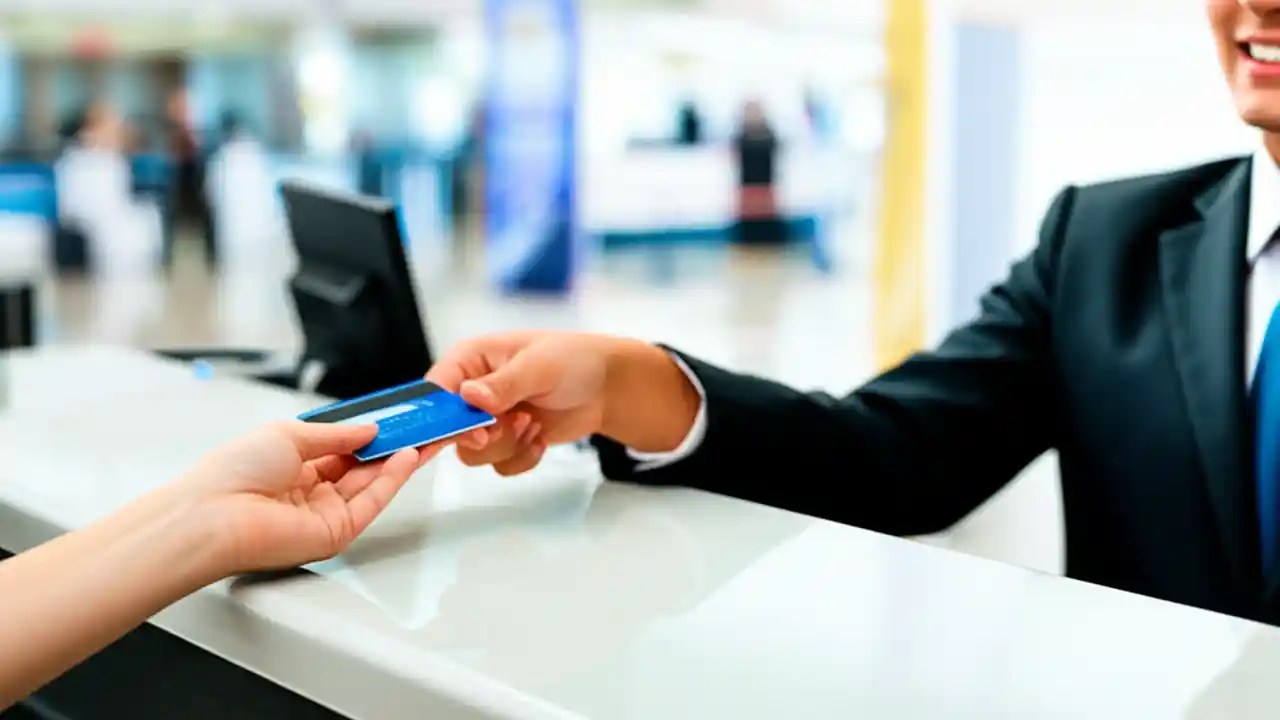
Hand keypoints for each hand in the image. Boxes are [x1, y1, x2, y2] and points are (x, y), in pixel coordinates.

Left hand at [181, 422, 440, 574]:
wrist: (212, 515)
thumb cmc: (233, 473)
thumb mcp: (289, 434)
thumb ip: (335, 434)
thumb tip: (369, 428)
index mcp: (294, 468)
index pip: (343, 449)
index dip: (371, 433)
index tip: (396, 417)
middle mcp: (312, 493)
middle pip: (363, 467)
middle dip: (394, 446)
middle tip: (423, 426)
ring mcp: (325, 515)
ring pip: (372, 484)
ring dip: (402, 460)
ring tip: (428, 435)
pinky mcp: (336, 533)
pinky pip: (371, 503)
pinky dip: (393, 480)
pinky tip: (408, 456)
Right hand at [427, 332, 699, 475]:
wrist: (607, 388)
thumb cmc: (573, 360)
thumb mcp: (539, 366)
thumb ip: (503, 384)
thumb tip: (469, 396)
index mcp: (470, 360)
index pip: (436, 391)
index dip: (443, 416)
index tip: (472, 430)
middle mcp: (472, 392)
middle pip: (448, 429)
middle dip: (481, 435)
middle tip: (508, 426)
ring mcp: (488, 420)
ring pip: (473, 453)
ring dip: (506, 445)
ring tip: (533, 423)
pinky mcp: (507, 441)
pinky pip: (498, 465)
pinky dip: (522, 457)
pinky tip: (540, 438)